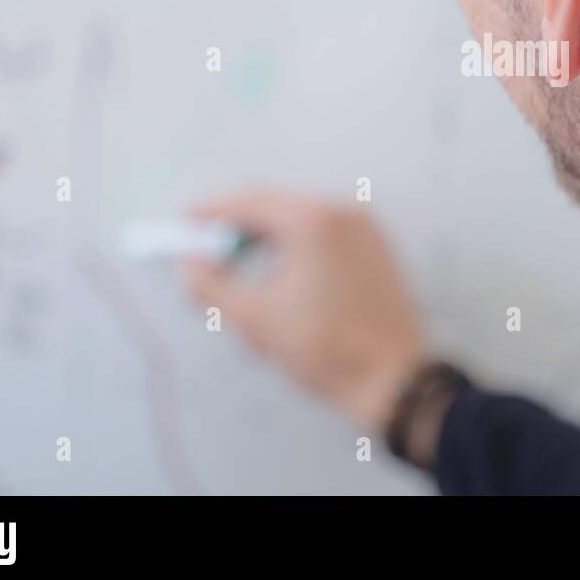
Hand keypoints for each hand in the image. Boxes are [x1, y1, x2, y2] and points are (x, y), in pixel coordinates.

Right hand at [180, 192, 426, 432]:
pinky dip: (298, 246)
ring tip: (242, 273)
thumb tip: (188, 265)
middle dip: (237, 228)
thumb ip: (211, 285)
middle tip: (206, 252)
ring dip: (267, 239)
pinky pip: (327, 233)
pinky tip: (282, 278)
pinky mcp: (377, 246)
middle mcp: (344, 213)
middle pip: (275, 206)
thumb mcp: (255, 319)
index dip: (209, 211)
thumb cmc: (330, 351)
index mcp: (314, 222)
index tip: (184, 223)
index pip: (248, 201)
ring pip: (301, 220)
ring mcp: (366, 228)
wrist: (394, 379)